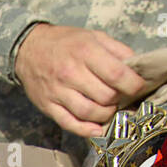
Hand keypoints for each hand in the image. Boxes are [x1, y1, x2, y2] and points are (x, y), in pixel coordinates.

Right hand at [14, 24, 144, 136]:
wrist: (28, 49)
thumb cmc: (64, 42)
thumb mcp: (93, 36)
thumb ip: (116, 50)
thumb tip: (136, 67)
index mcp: (85, 52)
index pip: (117, 75)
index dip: (134, 85)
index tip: (138, 87)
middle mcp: (71, 73)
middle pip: (105, 96)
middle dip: (119, 99)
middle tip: (120, 96)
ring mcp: (58, 92)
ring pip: (89, 112)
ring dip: (105, 115)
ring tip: (109, 109)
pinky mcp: (48, 106)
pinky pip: (69, 123)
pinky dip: (86, 130)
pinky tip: (97, 128)